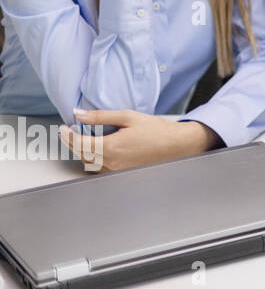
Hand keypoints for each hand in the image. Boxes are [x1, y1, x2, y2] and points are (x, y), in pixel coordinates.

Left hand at [59, 109, 219, 172]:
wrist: (177, 145)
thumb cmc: (156, 130)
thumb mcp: (128, 117)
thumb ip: (100, 116)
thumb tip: (79, 114)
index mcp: (110, 148)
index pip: (78, 143)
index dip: (67, 135)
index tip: (64, 128)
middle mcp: (110, 163)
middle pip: (81, 155)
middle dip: (76, 142)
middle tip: (77, 130)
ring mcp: (115, 171)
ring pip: (89, 163)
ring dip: (86, 152)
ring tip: (92, 139)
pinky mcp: (121, 174)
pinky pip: (101, 168)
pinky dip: (97, 159)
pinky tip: (105, 149)